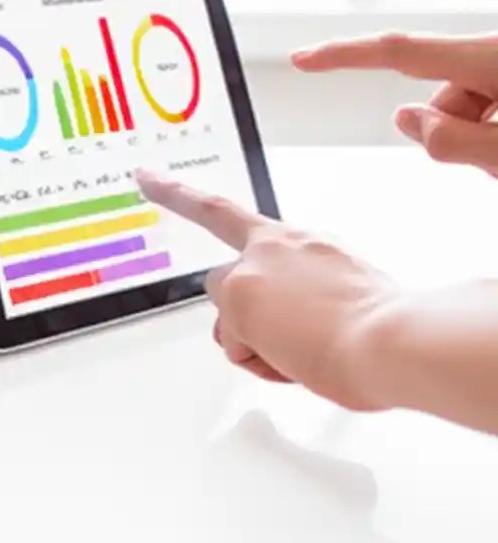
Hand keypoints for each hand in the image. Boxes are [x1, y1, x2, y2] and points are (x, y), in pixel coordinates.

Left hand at [136, 169, 398, 410]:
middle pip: (223, 285)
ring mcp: (249, 271)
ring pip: (229, 321)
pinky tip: (299, 357)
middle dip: (244, 318)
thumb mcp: (345, 295)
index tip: (146, 178)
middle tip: (289, 337)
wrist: (396, 337)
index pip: (225, 213)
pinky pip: (237, 350)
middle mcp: (269, 248)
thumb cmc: (386, 325)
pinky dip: (265, 364)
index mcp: (299, 242)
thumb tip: (301, 326)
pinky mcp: (238, 300)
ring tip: (309, 349)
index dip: (179, 195)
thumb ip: (308, 297)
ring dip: (259, 344)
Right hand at [293, 33, 497, 176]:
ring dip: (478, 139)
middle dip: (453, 133)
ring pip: (463, 108)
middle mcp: (492, 50)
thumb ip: (452, 140)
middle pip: (438, 97)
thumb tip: (405, 119)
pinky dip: (492, 132)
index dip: (343, 55)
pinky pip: (486, 107)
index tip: (302, 59)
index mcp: (487, 55)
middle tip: (492, 160)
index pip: (397, 52)